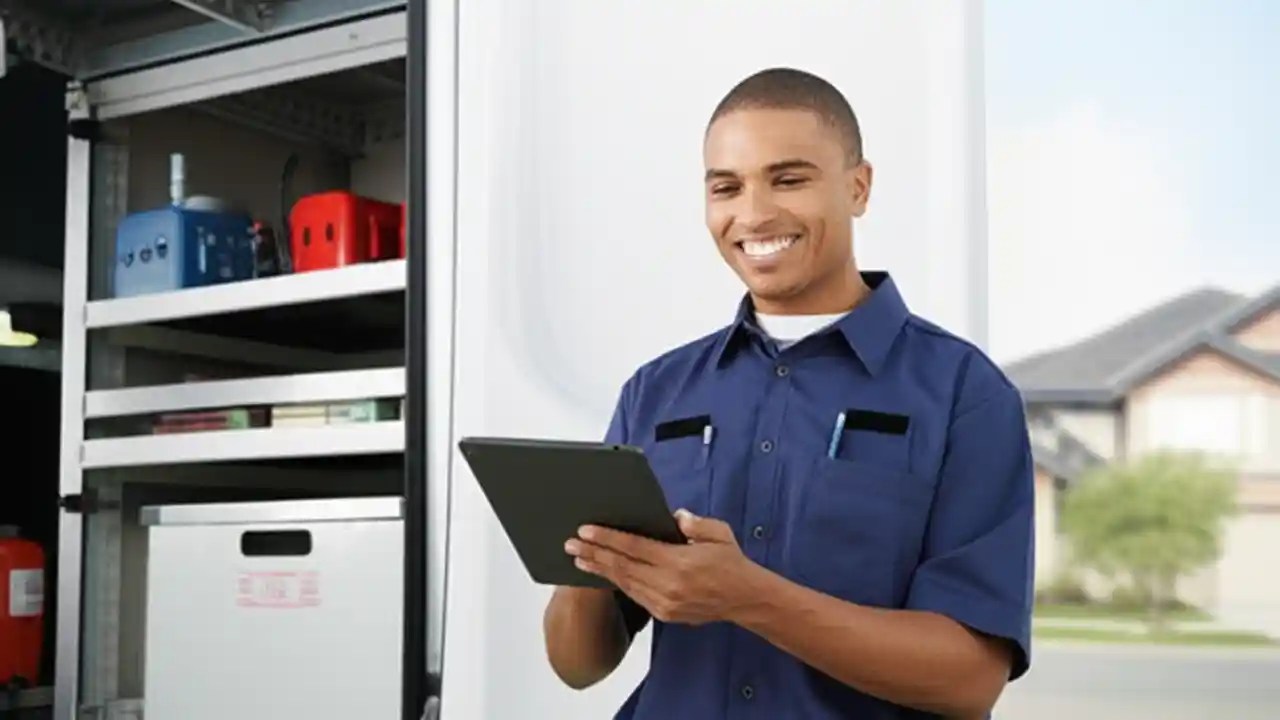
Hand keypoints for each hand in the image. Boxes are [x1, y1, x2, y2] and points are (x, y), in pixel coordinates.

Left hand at [565, 509, 763, 625]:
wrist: (745, 599)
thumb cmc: (731, 563)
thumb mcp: (717, 532)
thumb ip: (693, 522)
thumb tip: (673, 516)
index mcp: (679, 562)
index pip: (634, 547)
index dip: (607, 538)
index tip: (586, 531)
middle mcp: (668, 585)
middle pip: (622, 566)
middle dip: (594, 554)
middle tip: (571, 545)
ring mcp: (665, 602)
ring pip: (624, 583)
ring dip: (600, 570)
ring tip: (579, 560)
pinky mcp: (665, 614)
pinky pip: (635, 596)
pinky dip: (617, 584)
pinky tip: (605, 575)